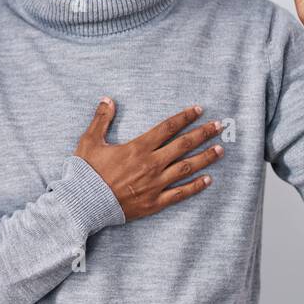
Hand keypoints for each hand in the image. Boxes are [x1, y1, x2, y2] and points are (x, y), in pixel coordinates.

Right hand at [74, 100, 223, 220]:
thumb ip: (101, 119)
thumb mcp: (89, 141)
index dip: (184, 117)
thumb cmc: (86, 172)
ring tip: (220, 150)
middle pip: (183, 145)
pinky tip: (208, 180)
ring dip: (205, 158)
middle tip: (219, 126)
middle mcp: (151, 164)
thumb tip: (108, 99)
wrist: (83, 203)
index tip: (199, 110)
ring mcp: (155, 184)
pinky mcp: (154, 202)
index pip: (167, 128)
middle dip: (203, 134)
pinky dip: (195, 187)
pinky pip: (180, 194)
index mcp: (138, 148)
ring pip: (187, 168)